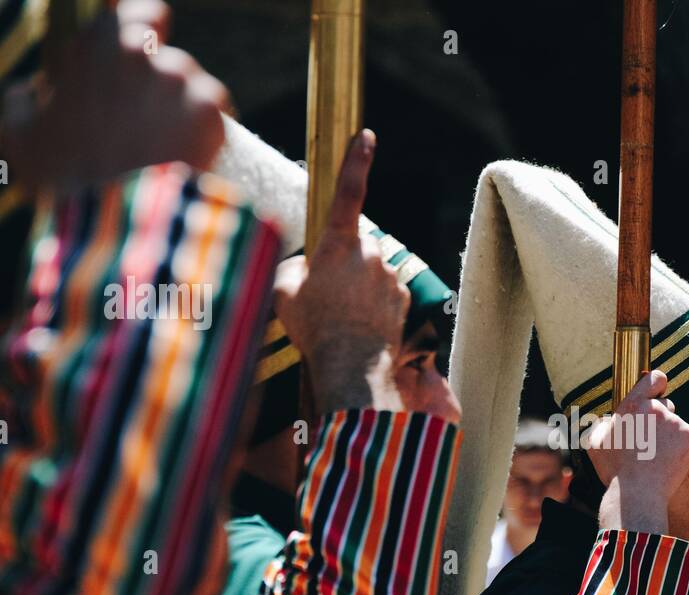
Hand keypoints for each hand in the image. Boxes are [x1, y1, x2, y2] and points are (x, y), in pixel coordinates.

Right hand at [0, 1, 228, 189]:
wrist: (118, 220)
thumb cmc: (66, 179)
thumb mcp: (21, 139)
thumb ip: (21, 104)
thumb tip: (25, 93)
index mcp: (100, 45)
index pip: (142, 13)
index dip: (150, 31)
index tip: (152, 52)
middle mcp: (143, 52)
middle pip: (171, 61)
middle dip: (166, 87)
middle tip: (154, 123)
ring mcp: (180, 79)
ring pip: (196, 89)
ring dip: (187, 113)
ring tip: (171, 153)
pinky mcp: (211, 111)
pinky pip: (219, 116)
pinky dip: (211, 134)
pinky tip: (196, 156)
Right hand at [272, 130, 410, 414]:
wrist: (351, 364)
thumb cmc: (315, 325)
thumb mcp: (284, 291)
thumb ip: (294, 268)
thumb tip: (302, 268)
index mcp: (340, 242)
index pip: (349, 191)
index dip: (356, 161)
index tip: (365, 136)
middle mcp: (370, 252)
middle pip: (352, 248)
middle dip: (339, 265)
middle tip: (323, 298)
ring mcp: (389, 275)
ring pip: (369, 273)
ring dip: (356, 288)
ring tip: (339, 319)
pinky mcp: (403, 297)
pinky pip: (384, 294)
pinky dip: (372, 306)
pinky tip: (358, 327)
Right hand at [594, 370, 688, 534]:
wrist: (638, 494)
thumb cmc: (615, 472)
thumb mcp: (595, 444)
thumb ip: (603, 424)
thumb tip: (609, 420)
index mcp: (631, 406)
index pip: (654, 379)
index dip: (657, 384)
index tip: (658, 390)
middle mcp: (654, 409)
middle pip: (666, 405)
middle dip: (660, 419)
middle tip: (649, 442)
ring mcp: (674, 421)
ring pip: (675, 424)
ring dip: (670, 436)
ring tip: (656, 457)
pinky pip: (687, 437)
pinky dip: (681, 448)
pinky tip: (668, 462)